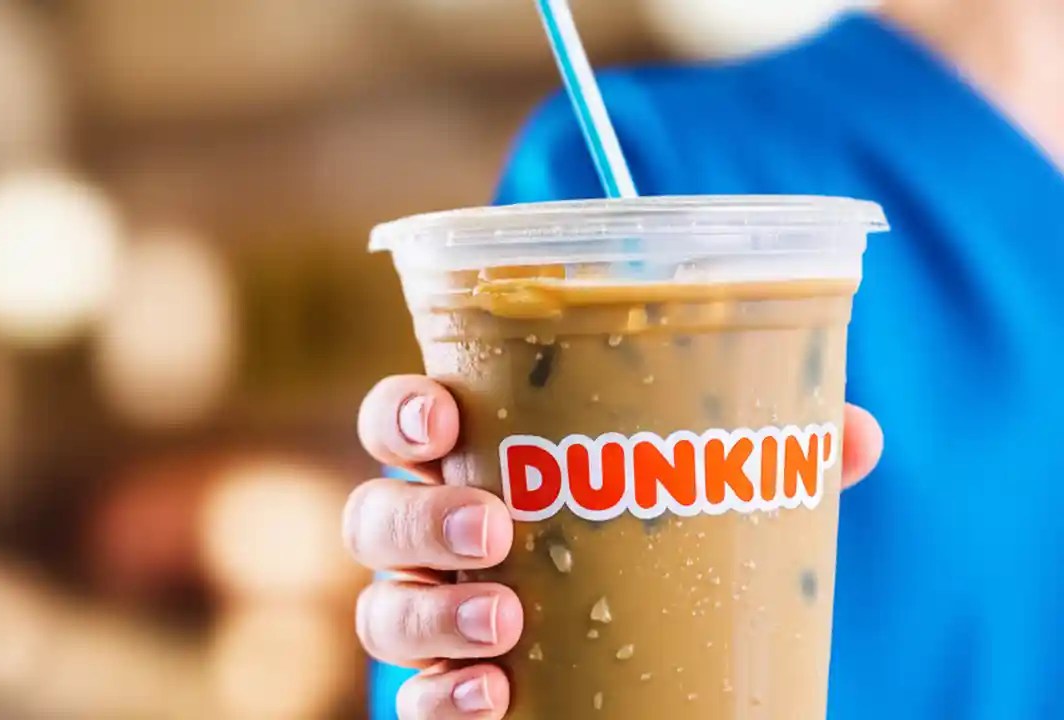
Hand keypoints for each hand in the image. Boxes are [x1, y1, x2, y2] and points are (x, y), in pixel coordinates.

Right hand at [345, 375, 883, 719]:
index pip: (404, 423)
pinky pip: (412, 702)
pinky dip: (438, 700)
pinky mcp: (449, 697)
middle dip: (417, 517)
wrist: (652, 673)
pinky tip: (492, 698)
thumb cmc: (655, 553)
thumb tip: (854, 431)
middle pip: (374, 515)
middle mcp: (440, 543)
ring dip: (429, 614)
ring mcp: (437, 621)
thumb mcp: (708, 503)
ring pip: (381, 609)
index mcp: (483, 467)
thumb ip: (767, 459)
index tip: (442, 415)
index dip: (401, 412)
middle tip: (492, 530)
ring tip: (504, 625)